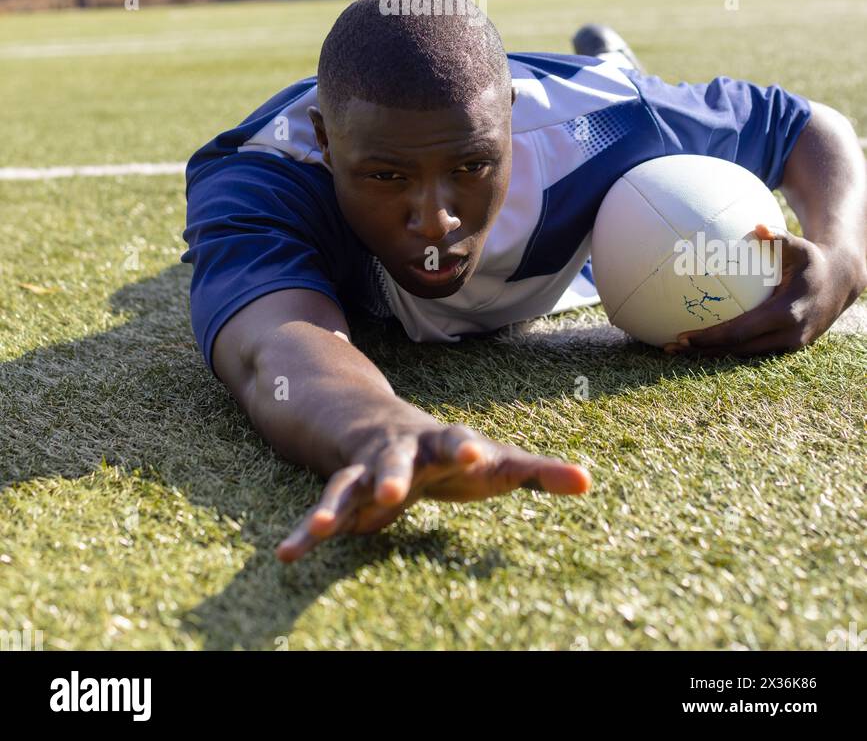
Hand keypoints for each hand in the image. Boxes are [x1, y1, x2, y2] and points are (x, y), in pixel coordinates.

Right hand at [275, 420, 591, 562]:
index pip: (461, 442)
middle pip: (401, 456)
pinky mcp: (344, 488)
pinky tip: (288, 555)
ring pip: (350, 482)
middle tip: (396, 489)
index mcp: (444, 443)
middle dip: (396, 471)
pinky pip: (324, 510)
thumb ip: (536, 472)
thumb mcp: (490, 461)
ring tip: (320, 529)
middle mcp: (403, 450)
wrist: (374, 420)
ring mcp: (368, 467)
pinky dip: (306, 532)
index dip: (470, 449)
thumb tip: (590, 482)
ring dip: (337, 504)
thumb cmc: (448, 452)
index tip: (481, 456)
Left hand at [664, 221, 866, 357]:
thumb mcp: (801, 247)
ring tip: (677, 349)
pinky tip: (703, 341)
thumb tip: (758, 226)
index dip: (712, 338)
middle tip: (669, 346)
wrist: (842, 284)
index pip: (741, 332)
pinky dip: (728, 348)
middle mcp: (787, 336)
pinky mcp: (787, 345)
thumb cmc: (814, 260)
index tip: (684, 336)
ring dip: (712, 354)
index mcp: (785, 314)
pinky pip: (752, 349)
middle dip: (703, 352)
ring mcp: (788, 344)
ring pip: (743, 354)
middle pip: (737, 350)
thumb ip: (779, 237)